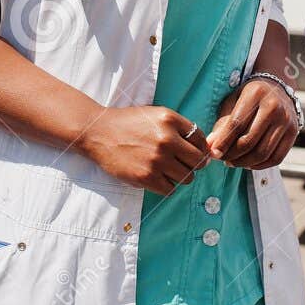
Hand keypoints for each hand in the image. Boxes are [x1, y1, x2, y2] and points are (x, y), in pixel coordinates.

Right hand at [81, 106, 209, 195]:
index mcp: (170, 120)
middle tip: (182, 164)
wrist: (98, 132)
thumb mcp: (156, 115)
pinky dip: (166, 186)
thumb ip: (180, 128)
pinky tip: (157, 177)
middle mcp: (167, 139)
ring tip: (166, 170)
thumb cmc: (129, 123)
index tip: (191, 152)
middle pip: (198, 161)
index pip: (201, 140)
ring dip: (180, 176)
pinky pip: (170, 189)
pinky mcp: (146, 177)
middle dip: (193, 164)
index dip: (199, 148)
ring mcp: (157, 159)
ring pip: (187, 177)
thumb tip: (205, 148)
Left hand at [209, 77, 298, 169]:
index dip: (223, 141)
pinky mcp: (294, 133)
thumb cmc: (250, 97)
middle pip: (249, 141)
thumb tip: (211, 146)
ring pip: (262, 153)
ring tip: (233, 161)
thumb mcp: (233, 101)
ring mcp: (286, 120)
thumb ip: (223, 123)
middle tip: (222, 158)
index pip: (237, 123)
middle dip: (232, 155)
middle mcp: (274, 106)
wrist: (278, 90)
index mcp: (256, 93)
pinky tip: (248, 163)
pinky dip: (260, 165)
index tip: (213, 153)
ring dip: (244, 162)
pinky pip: (276, 158)